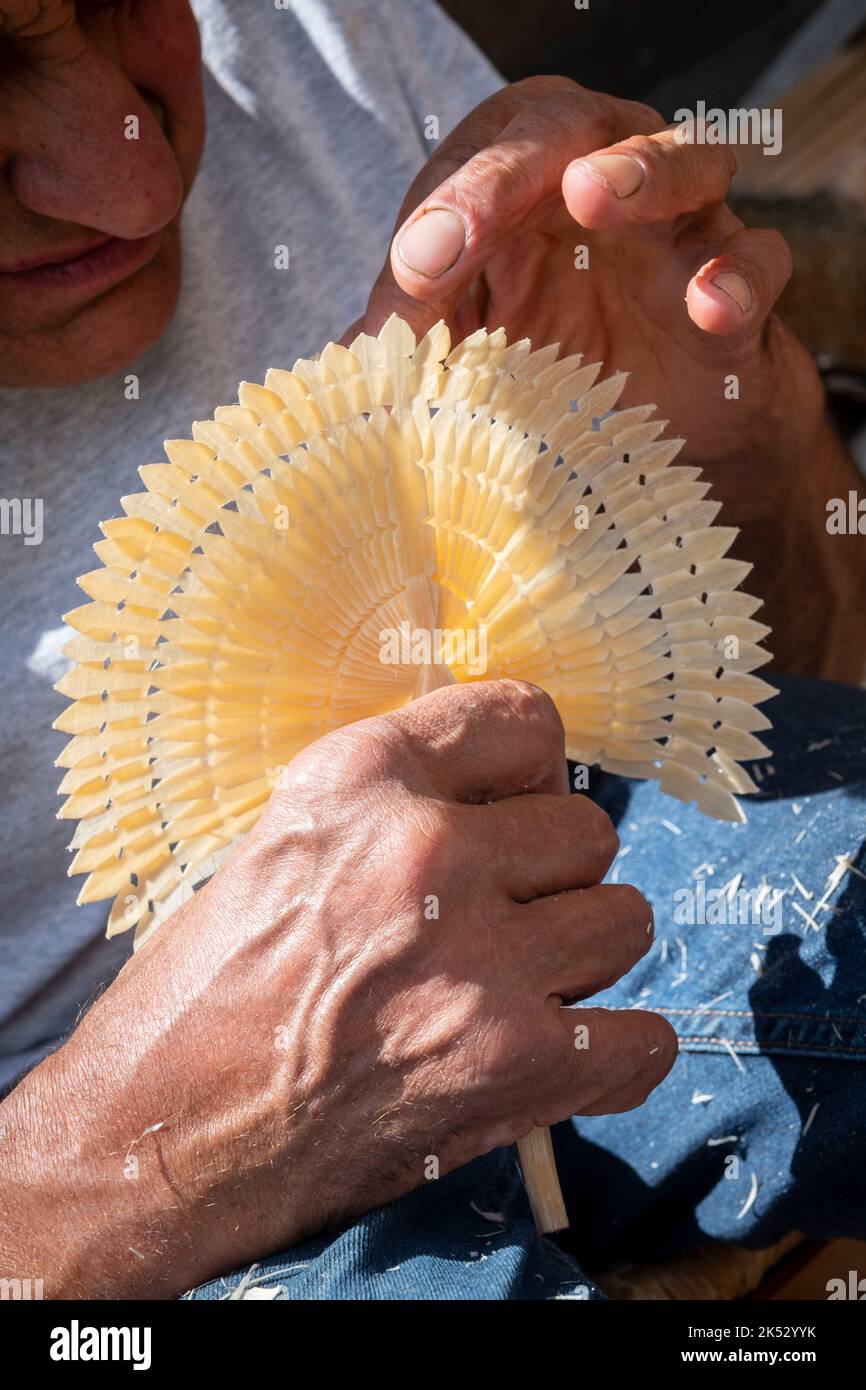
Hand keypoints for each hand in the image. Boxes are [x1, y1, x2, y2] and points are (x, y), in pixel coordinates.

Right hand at [0, 680, 674, 1296]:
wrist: (161, 1134)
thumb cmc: (206, 990)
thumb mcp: (285, 845)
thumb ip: (395, 807)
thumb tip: (505, 797)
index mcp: (361, 780)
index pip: (524, 718)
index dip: (529, 768)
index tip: (517, 805)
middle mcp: (427, 852)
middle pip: (586, 826)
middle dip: (550, 877)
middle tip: (497, 920)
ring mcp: (480, 961)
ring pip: (624, 919)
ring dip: (581, 957)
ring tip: (518, 986)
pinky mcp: (513, 1064)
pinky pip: (642, 1038)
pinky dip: (610, 1054)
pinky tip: (559, 1056)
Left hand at [348, 76, 823, 481]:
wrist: (647, 428)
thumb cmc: (546, 358)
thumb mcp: (469, 345)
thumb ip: (414, 339)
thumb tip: (347, 363)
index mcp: (527, 180)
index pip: (483, 156)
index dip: (447, 202)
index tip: (412, 274)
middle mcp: (608, 179)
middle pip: (572, 130)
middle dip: (513, 171)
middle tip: (468, 225)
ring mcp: (683, 230)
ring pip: (685, 162)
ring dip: (643, 171)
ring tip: (596, 194)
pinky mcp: (739, 294)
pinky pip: (759, 263)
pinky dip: (740, 275)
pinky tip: (710, 303)